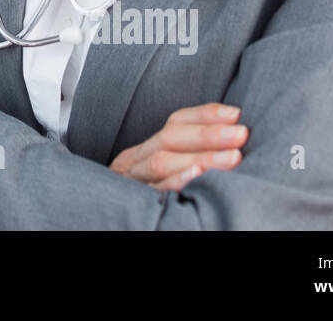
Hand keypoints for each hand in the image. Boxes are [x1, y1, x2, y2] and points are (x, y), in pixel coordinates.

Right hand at [109, 103, 248, 190]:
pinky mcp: (134, 202)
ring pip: (162, 162)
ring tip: (232, 157)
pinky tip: (197, 177)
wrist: (91, 218)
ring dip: (200, 157)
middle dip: (208, 134)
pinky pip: (154, 191)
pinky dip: (175, 182)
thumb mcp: (162, 169)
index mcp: (145, 149)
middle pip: (169, 138)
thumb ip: (185, 156)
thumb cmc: (147, 194)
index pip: (175, 122)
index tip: (235, 114)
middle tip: (241, 134)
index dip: (205, 115)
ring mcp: (133, 181)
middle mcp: (136, 161)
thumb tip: (231, 143)